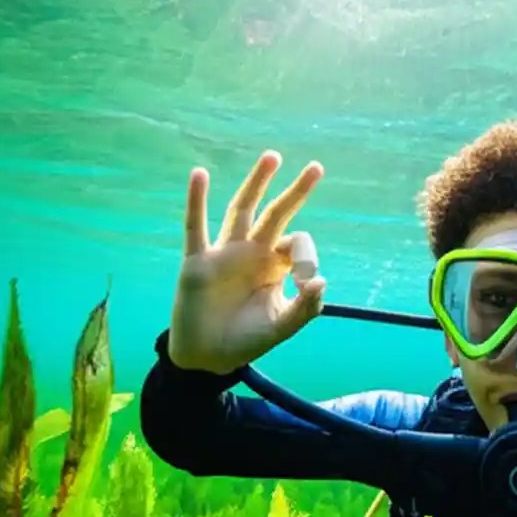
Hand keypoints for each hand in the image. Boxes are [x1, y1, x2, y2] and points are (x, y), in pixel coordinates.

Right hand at [167, 150, 326, 374]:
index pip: (297, 244)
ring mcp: (224, 253)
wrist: (206, 359)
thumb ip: (304, 308)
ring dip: (256, 183)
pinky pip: (195, 226)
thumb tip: (321, 280)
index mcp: (275, 266)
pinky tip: (199, 175)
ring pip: (241, 210)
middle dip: (295, 192)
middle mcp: (252, 252)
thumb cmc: (246, 340)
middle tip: (317, 168)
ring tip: (273, 157)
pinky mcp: (197, 261)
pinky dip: (196, 200)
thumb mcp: (281, 327)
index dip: (306, 255)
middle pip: (276, 214)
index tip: (304, 280)